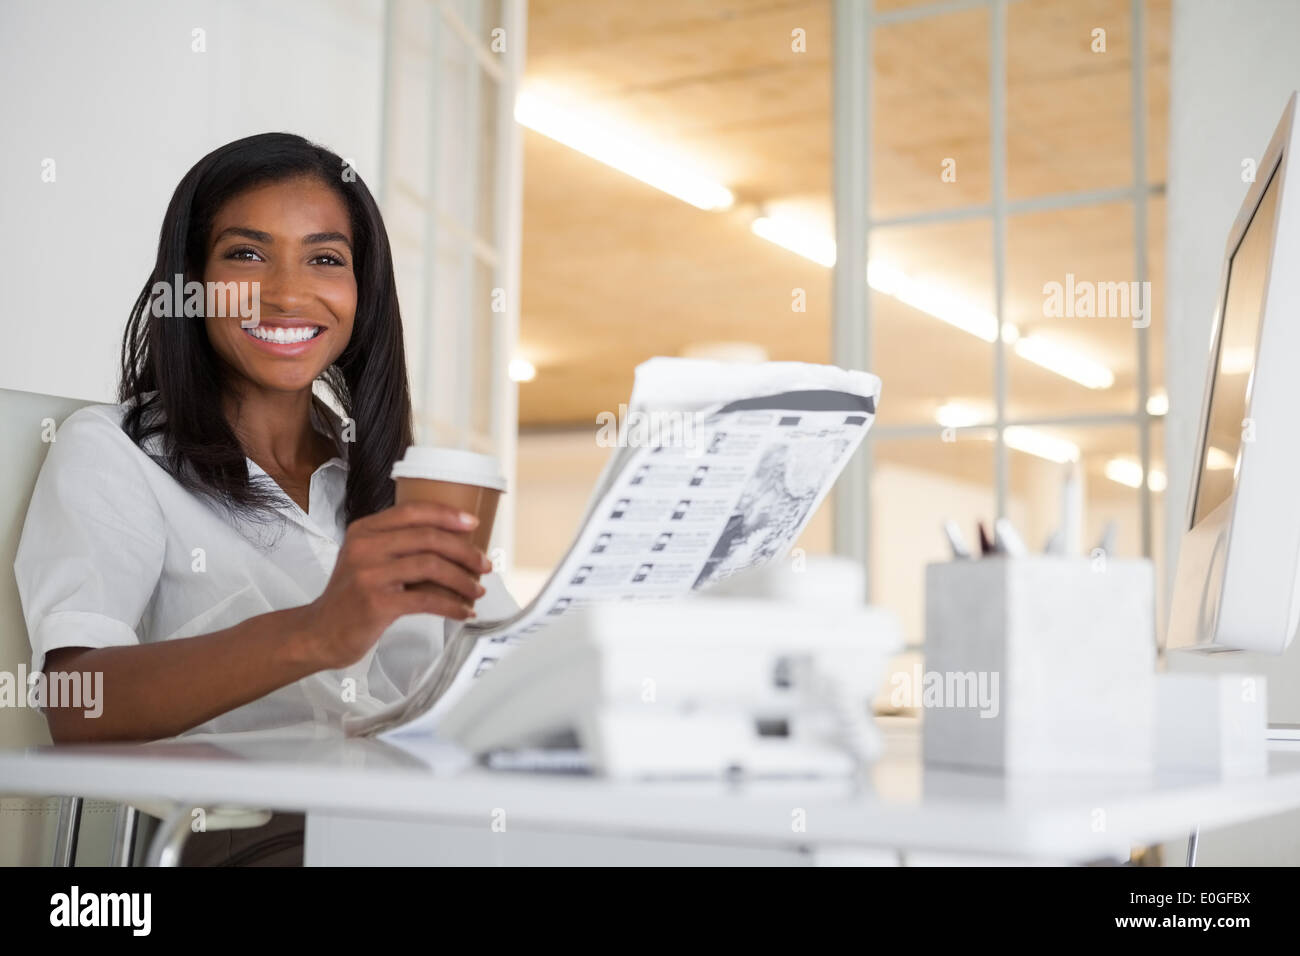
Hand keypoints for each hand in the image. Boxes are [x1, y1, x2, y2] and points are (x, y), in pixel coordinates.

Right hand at [303, 501, 493, 668]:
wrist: (320, 632)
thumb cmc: (352, 596)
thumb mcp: (366, 559)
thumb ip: (398, 545)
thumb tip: (454, 542)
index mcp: (364, 530)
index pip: (413, 510)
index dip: (448, 514)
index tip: (474, 523)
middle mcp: (364, 546)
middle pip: (428, 538)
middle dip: (464, 550)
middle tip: (484, 564)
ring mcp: (369, 574)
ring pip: (431, 566)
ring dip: (462, 579)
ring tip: (478, 590)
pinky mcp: (377, 603)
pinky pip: (426, 599)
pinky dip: (452, 605)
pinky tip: (463, 612)